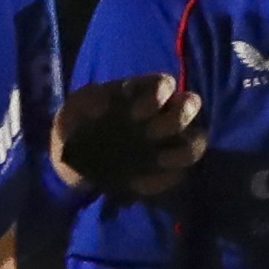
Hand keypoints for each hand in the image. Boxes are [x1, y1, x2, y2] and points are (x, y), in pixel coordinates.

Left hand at [54, 74, 205, 198]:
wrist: (72, 158)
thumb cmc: (78, 122)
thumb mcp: (74, 107)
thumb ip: (87, 102)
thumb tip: (104, 102)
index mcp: (144, 91)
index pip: (164, 84)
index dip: (157, 95)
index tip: (136, 113)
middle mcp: (166, 112)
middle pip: (191, 105)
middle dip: (177, 118)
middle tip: (151, 134)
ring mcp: (171, 141)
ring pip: (196, 139)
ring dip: (182, 151)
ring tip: (160, 161)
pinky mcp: (168, 169)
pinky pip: (179, 174)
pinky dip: (163, 179)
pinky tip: (139, 184)